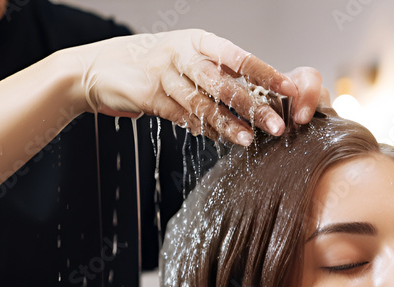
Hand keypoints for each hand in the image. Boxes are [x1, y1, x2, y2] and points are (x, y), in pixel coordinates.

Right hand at [73, 30, 321, 145]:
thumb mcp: (187, 58)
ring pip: (203, 103)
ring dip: (228, 124)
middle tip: (276, 125)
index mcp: (199, 40)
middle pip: (224, 82)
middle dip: (253, 105)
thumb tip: (258, 96)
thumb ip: (218, 74)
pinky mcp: (149, 96)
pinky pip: (182, 116)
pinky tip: (219, 139)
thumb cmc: (156, 64)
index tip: (290, 90)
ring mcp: (164, 73)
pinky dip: (202, 129)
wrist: (103, 68)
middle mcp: (183, 53)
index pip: (239, 56)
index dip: (266, 74)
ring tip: (249, 140)